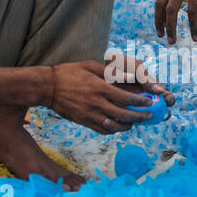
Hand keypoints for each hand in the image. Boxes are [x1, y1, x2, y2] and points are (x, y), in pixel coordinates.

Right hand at [48, 60, 170, 133]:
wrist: (47, 87)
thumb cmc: (69, 73)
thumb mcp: (90, 66)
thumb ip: (109, 72)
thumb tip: (127, 75)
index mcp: (100, 88)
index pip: (126, 98)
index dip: (140, 101)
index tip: (149, 102)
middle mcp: (97, 104)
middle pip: (124, 115)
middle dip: (139, 116)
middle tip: (148, 116)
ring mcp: (90, 115)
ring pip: (114, 126)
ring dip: (127, 126)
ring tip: (134, 123)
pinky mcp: (84, 122)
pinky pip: (102, 130)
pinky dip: (113, 130)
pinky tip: (118, 126)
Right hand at [155, 0, 196, 43]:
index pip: (192, 10)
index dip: (194, 25)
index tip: (195, 38)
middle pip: (171, 9)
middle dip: (171, 27)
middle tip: (172, 41)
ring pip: (160, 4)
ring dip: (159, 20)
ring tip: (161, 34)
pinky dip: (159, 11)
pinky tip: (161, 21)